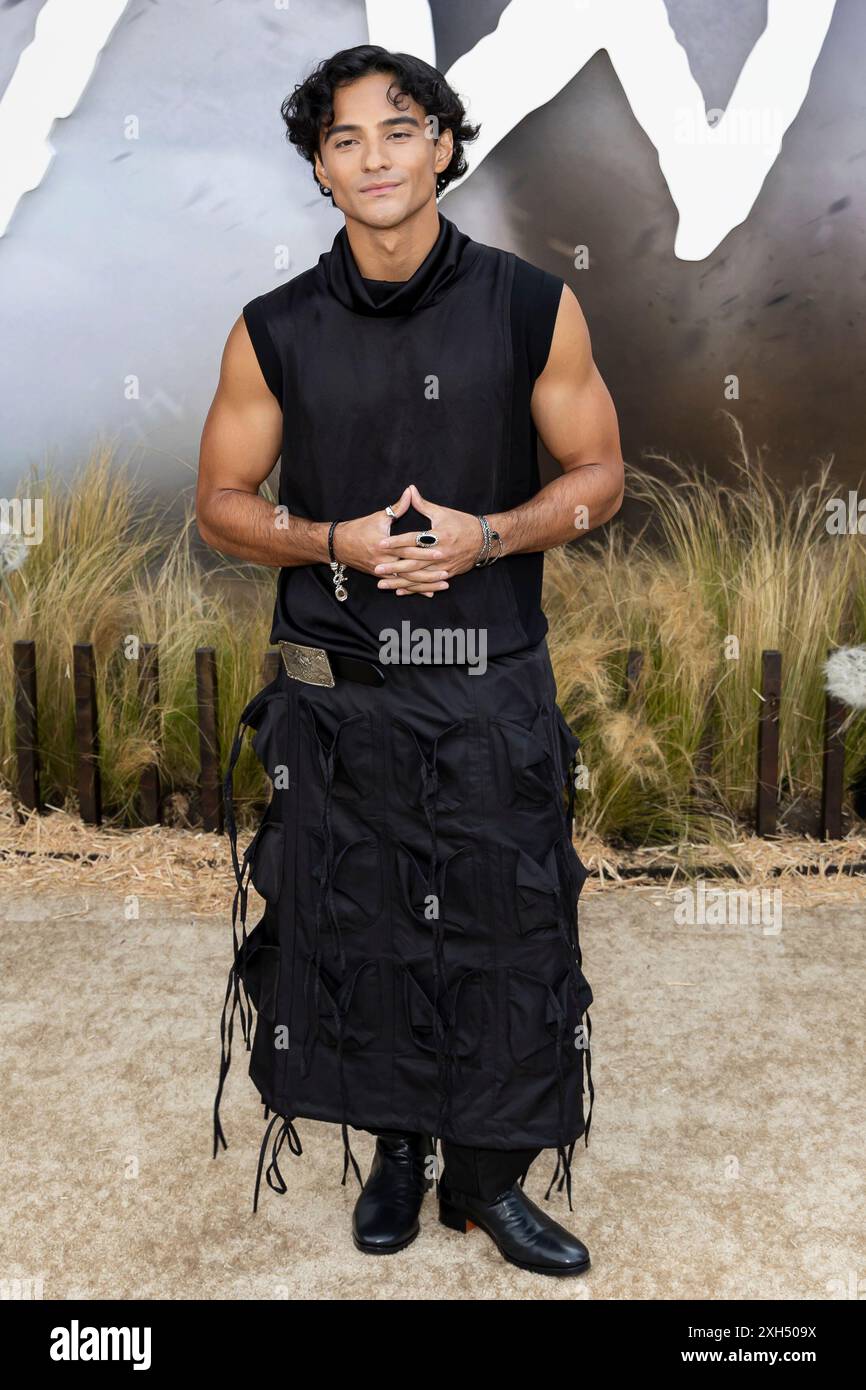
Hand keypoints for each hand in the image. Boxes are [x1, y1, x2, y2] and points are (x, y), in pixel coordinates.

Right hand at [331, 486, 449, 597]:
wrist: (338, 545)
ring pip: (408, 580)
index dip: (425, 549)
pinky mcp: (381, 577)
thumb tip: (411, 492)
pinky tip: (429, 593)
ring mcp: (382, 571)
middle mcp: (384, 561)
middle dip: (430, 571)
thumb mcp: (379, 516)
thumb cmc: (359, 528)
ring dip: (426, 584)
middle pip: (411, 568)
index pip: (409, 548)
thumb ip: (398, 507)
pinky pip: (401, 585)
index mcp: (385, 544)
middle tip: (448, 571)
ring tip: (444, 584)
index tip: (442, 550)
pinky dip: (415, 589)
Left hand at [373, 483, 482, 592]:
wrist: (485, 540)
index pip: (413, 539)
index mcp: (439, 536)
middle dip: (394, 566)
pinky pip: (427, 584)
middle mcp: (441, 553)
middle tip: (377, 567)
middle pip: (413, 562)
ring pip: (418, 577)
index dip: (396, 541)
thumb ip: (423, 504)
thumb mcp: (443, 512)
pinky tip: (399, 591)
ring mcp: (444, 567)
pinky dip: (413, 588)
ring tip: (382, 584)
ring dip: (400, 581)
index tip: (381, 543)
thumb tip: (410, 490)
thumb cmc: (463, 523)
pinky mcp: (447, 574)